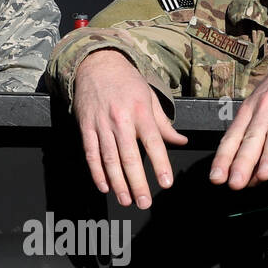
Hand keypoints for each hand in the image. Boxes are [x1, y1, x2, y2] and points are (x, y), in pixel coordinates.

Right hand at [72, 49, 187, 207]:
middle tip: (144, 202)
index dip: (160, 164)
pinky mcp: (85, 127)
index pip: (153, 142)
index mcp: (141, 111)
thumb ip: (164, 123)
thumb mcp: (149, 98)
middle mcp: (121, 119)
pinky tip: (105, 187)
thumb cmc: (127, 83)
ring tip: (126, 200)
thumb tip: (181, 142)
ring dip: (118, 183)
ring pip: (109, 159)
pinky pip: (91, 154)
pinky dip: (97, 172)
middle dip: (137, 182)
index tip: (166, 183)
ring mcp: (101, 124)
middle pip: (130, 156)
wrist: (96, 64)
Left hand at [210, 45, 267, 188]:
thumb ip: (254, 138)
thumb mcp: (261, 105)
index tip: (217, 178)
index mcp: (251, 109)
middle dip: (243, 161)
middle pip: (253, 137)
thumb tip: (248, 173)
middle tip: (236, 183)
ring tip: (264, 175)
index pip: (233, 136)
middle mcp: (267, 107)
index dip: (224, 158)